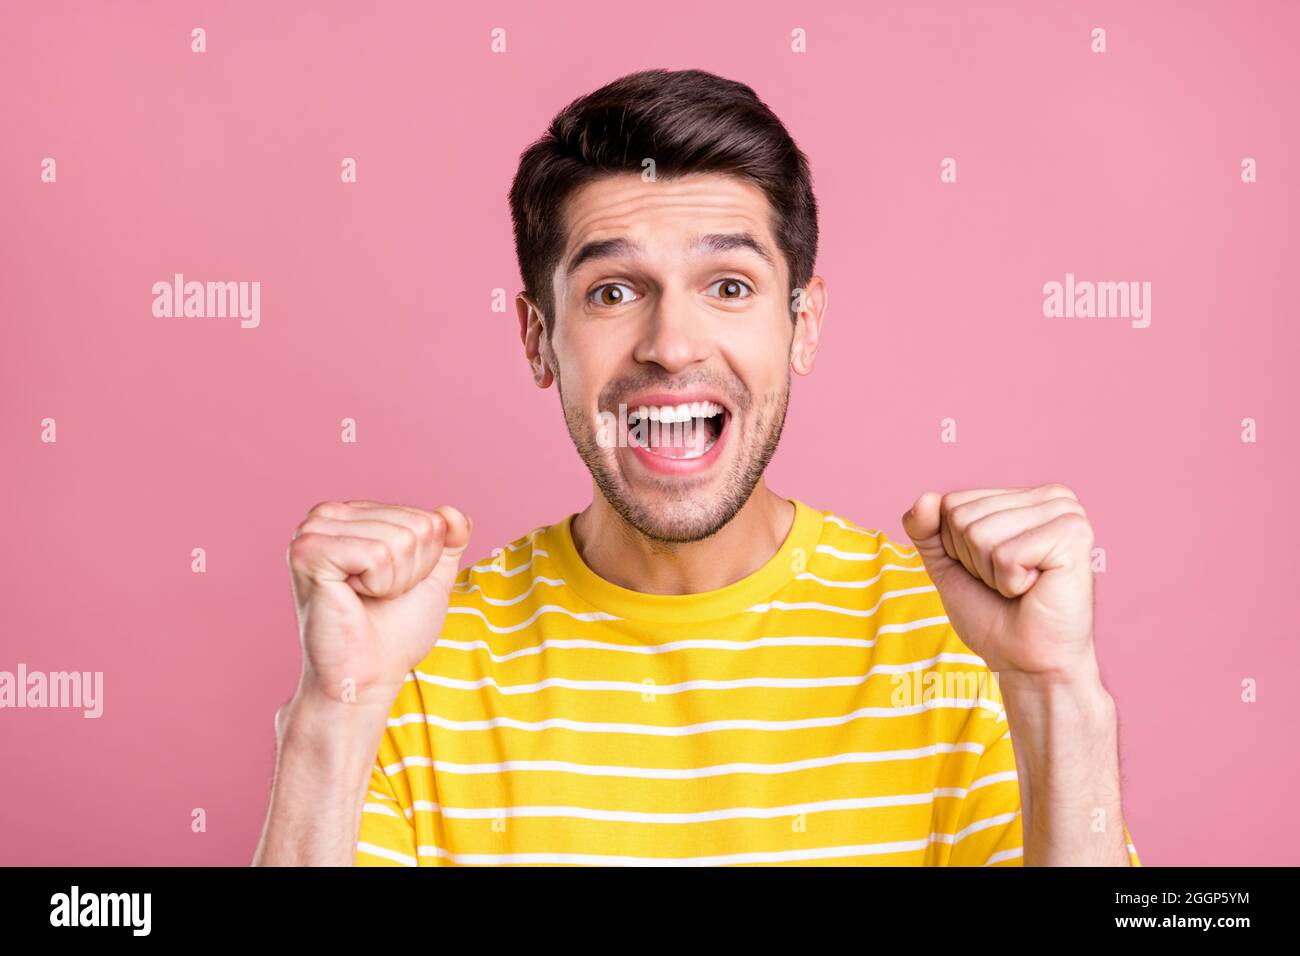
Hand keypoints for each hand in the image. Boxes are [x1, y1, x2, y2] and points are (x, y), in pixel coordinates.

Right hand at [286, 500, 472, 708]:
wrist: (368, 675)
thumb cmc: (395, 630)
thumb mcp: (433, 576)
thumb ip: (449, 539)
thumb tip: (453, 512)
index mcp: (354, 514)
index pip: (427, 518)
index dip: (425, 561)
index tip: (393, 586)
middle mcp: (329, 514)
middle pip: (416, 527)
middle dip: (411, 571)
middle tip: (379, 597)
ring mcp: (313, 531)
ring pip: (399, 540)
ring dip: (394, 580)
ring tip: (365, 598)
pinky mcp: (308, 553)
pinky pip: (377, 555)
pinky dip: (378, 585)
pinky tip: (352, 598)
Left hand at [900, 485, 1096, 679]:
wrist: (1028, 662)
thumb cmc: (994, 614)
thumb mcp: (948, 565)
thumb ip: (927, 529)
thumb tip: (926, 497)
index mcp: (1025, 496)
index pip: (953, 503)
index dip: (956, 547)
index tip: (990, 570)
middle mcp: (1051, 497)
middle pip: (963, 517)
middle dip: (973, 561)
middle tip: (1008, 583)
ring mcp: (1067, 512)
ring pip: (979, 533)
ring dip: (991, 573)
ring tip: (1022, 587)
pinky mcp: (1075, 535)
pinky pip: (1006, 554)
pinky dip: (1009, 582)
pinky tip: (1035, 589)